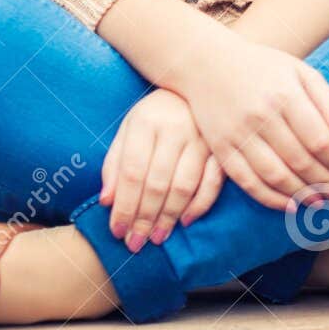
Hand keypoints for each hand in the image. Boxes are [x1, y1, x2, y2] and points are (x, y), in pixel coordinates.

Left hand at [98, 89, 224, 249]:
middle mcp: (175, 128)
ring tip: (156, 237)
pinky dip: (199, 205)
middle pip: (157, 183)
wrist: (197, 86)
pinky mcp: (222, 148)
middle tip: (135, 243)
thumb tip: (107, 202)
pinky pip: (212, 182)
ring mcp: (202, 138)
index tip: (116, 231)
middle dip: (144, 218)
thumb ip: (115, 163)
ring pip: (183, 186)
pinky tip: (184, 221)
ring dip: (168, 217)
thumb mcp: (129, 129)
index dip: (124, 205)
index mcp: (146, 121)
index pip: (132, 172)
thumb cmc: (156, 114)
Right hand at [174, 35, 328, 212]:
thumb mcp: (300, 72)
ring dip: (301, 195)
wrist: (206, 63)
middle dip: (324, 184)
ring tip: (319, 204)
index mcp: (285, 94)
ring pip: (275, 176)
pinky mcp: (221, 147)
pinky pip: (247, 182)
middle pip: (299, 160)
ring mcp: (238, 133)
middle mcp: (261, 114)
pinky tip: (289, 205)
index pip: (318, 138)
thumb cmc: (262, 68)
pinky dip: (270, 199)